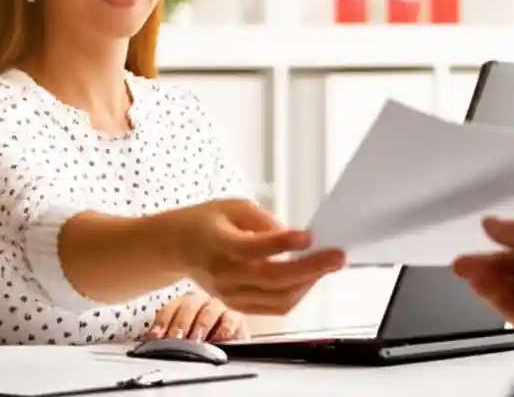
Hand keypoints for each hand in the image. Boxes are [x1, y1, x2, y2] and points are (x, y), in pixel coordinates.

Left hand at [146, 291, 248, 342]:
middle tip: (177, 339)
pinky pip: (232, 318)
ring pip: (210, 308)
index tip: (157, 338)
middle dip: (181, 323)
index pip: (170, 308)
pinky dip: (225, 327)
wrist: (223, 356)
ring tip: (196, 341)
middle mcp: (200, 304)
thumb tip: (150, 347)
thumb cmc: (197, 349)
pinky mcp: (237, 320)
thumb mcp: (178, 346)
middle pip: (189, 304)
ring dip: (201, 325)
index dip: (163, 322)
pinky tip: (218, 339)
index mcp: (182, 307)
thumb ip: (165, 342)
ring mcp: (219, 310)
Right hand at [168, 199, 345, 314]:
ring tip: (329, 264)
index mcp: (217, 243)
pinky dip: (298, 293)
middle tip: (337, 256)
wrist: (177, 248)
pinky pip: (275, 307)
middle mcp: (223, 274)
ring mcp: (230, 294)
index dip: (282, 243)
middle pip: (273, 278)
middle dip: (311, 268)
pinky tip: (311, 276)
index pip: (252, 248)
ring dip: (309, 282)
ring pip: (278, 298)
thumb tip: (292, 236)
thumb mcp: (231, 206)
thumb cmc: (205, 222)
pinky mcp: (238, 305)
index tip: (308, 236)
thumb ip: (262, 220)